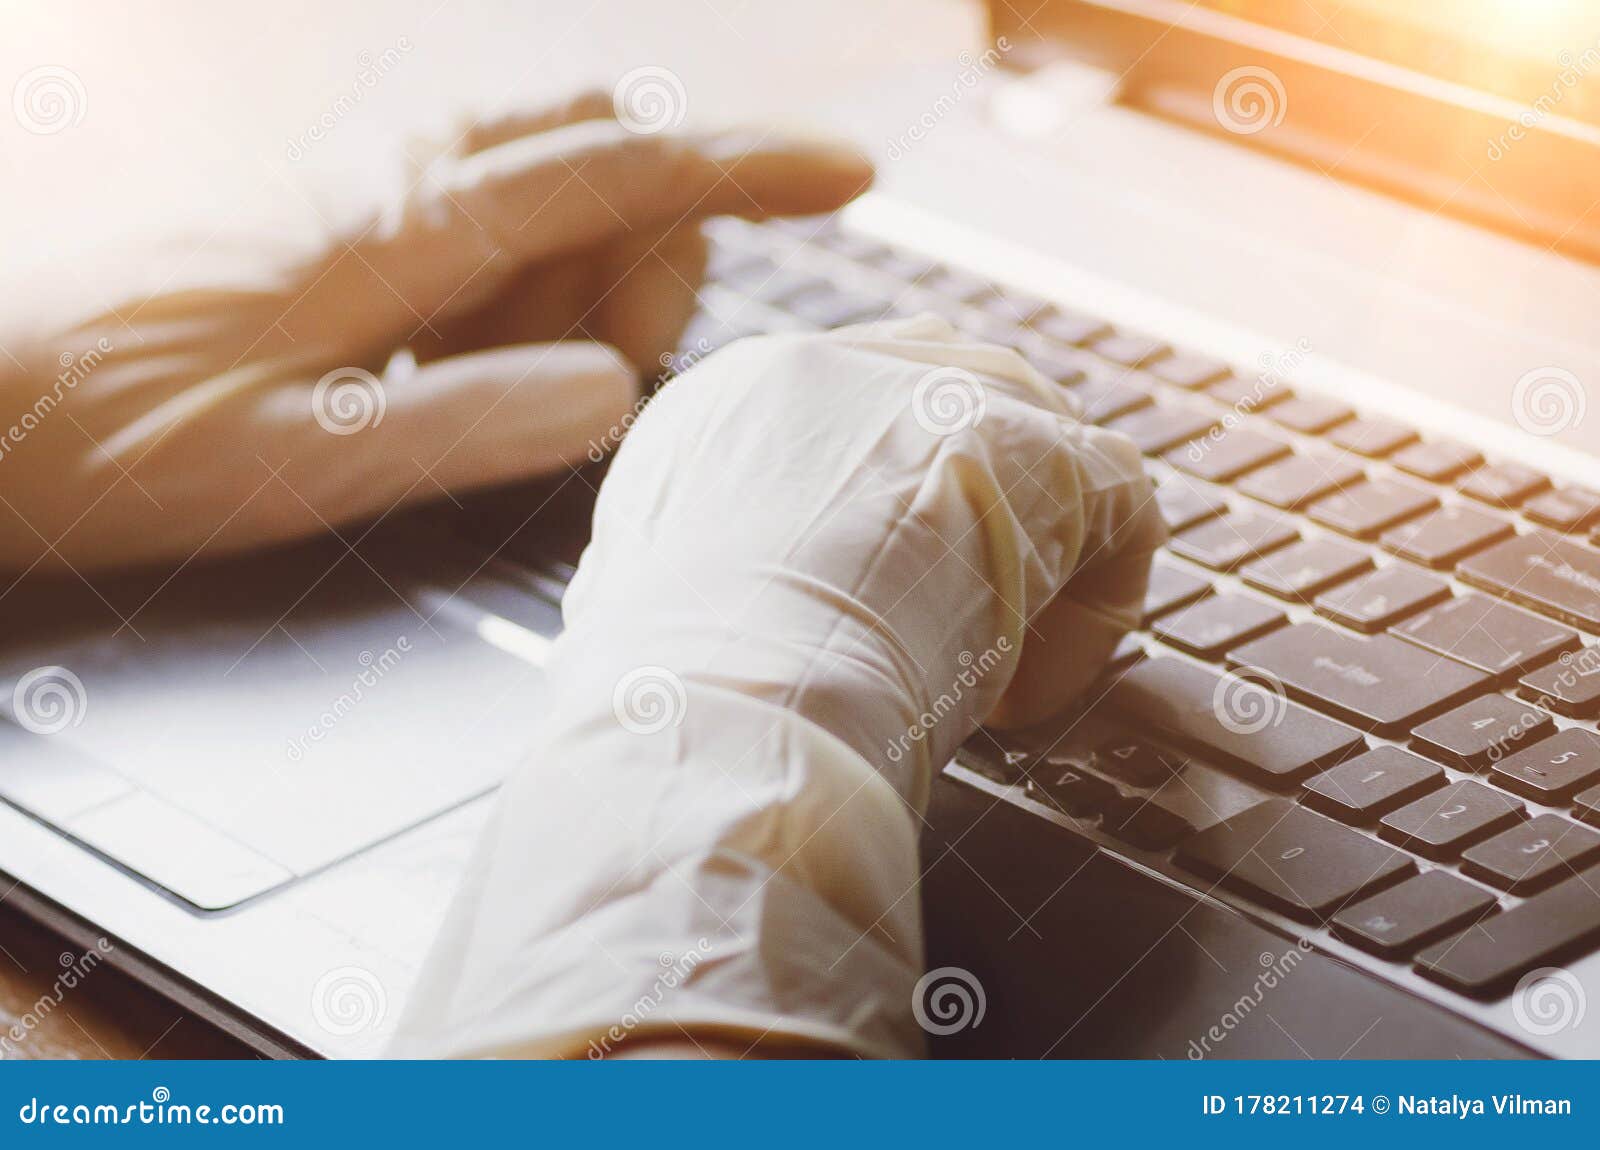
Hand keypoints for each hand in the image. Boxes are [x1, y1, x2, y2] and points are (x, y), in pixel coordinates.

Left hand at [0, 89, 871, 574]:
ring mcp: (353, 177)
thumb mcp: (295, 468)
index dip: (745, 170)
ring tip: (477, 375)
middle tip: (572, 372)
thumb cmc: (101, 438)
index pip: (614, 172)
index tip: (847, 176)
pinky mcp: (326, 202)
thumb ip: (462, 426)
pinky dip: (511, 264)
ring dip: (573, 261)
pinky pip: (471, 196)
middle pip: (597, 140)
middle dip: (645, 242)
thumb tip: (611, 392)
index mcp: (396, 230)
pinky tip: (442, 345)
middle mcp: (386, 174)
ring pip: (538, 162)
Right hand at [394, 317, 1164, 1057]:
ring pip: (1049, 451)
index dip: (888, 507)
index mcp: (738, 398)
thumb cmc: (671, 690)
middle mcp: (845, 367)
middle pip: (962, 400)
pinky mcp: (1044, 454)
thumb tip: (733, 599)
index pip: (852, 409)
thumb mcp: (646, 602)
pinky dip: (1096, 610)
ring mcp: (950, 395)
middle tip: (956, 625)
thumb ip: (700, 566)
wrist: (719, 700)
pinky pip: (1121, 510)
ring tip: (992, 676)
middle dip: (979, 513)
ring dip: (1037, 566)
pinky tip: (1028, 691)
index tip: (884, 593)